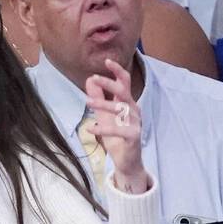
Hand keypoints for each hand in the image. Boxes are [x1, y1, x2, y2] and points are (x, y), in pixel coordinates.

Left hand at [84, 58, 147, 193]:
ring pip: (121, 108)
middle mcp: (134, 110)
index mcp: (127, 103)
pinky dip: (104, 129)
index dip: (117, 71)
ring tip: (87, 101)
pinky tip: (91, 128)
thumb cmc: (117, 138)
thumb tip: (89, 80)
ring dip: (103, 103)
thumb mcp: (104, 116)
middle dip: (110, 83)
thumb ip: (98, 99)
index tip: (107, 61)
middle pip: (124, 91)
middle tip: (94, 77)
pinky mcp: (133, 136)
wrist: (127, 162)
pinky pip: (119, 130)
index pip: (125, 82)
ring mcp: (135, 123)